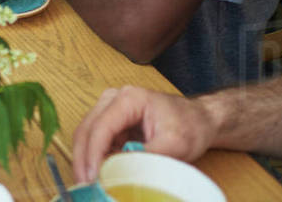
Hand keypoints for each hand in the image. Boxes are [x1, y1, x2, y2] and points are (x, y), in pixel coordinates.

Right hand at [72, 86, 216, 181]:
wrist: (199, 119)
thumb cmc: (190, 125)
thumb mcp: (175, 143)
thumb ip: (148, 155)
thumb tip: (122, 169)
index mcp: (129, 98)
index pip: (102, 126)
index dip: (94, 153)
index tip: (92, 176)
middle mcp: (113, 99)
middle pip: (87, 129)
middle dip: (83, 158)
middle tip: (85, 183)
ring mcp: (110, 109)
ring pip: (86, 134)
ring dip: (85, 159)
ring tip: (89, 181)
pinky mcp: (112, 122)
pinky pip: (96, 140)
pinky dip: (94, 158)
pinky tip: (99, 173)